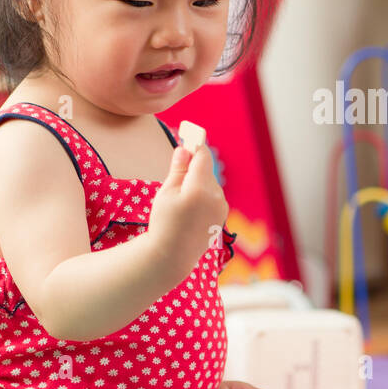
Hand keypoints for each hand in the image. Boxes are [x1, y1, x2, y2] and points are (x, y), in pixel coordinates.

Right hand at [146, 144, 228, 278]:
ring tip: (181, 201)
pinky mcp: (222, 214)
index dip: (196, 144)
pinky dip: (203, 195)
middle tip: (177, 173)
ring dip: (198, 183)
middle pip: (205, 170)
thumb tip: (185, 148)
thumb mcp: (166, 193)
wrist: (173, 254)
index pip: (202, 156)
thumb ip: (179, 169)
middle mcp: (215, 196)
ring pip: (209, 183)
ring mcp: (221, 206)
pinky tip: (190, 209)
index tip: (190, 133)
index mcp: (199, 188)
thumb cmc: (164, 222)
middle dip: (193, 167)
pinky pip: (213, 195)